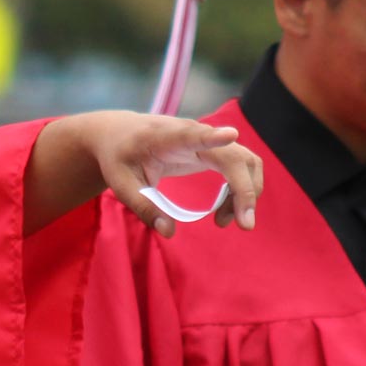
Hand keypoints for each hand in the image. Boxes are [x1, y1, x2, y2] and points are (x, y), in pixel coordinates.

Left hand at [33, 111, 263, 238]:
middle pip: (233, 156)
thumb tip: (168, 232)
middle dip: (246, 189)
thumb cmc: (119, 157)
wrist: (121, 134)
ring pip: (245, 161)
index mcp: (165, 138)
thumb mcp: (121, 184)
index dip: (213, 137)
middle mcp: (193, 134)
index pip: (192, 135)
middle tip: (244, 225)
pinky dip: (240, 191)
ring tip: (222, 222)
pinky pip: (240, 168)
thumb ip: (143, 207)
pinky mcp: (214, 149)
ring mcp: (208, 140)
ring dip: (246, 193)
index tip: (231, 134)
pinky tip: (222, 212)